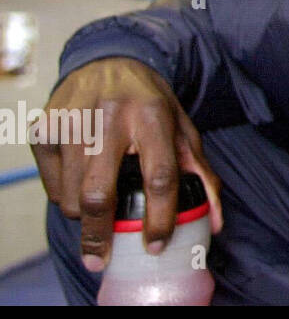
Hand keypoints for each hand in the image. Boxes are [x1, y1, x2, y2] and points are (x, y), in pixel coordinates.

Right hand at [31, 57, 222, 271]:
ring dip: (85, 214)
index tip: (156, 245)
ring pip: (72, 196)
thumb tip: (215, 222)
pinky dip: (67, 197)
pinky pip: (52, 187)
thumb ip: (202, 174)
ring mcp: (70, 123)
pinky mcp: (44, 130)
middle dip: (100, 233)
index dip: (160, 217)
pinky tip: (82, 178)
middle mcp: (108, 118)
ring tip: (101, 200)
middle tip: (102, 257)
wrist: (108, 61)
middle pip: (99, 194)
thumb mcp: (182, 129)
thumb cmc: (150, 103)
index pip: (159, 176)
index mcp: (151, 116)